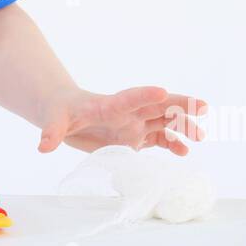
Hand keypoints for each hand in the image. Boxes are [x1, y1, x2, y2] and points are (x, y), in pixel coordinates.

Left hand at [37, 86, 207, 155]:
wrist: (64, 112)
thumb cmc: (60, 112)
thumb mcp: (53, 120)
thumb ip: (51, 131)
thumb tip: (43, 146)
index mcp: (109, 105)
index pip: (129, 98)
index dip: (145, 95)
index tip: (163, 92)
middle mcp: (127, 113)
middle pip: (158, 106)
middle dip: (179, 105)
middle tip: (202, 107)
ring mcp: (134, 124)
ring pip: (164, 122)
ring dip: (182, 127)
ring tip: (200, 136)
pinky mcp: (135, 137)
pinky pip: (159, 139)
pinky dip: (172, 144)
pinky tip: (184, 152)